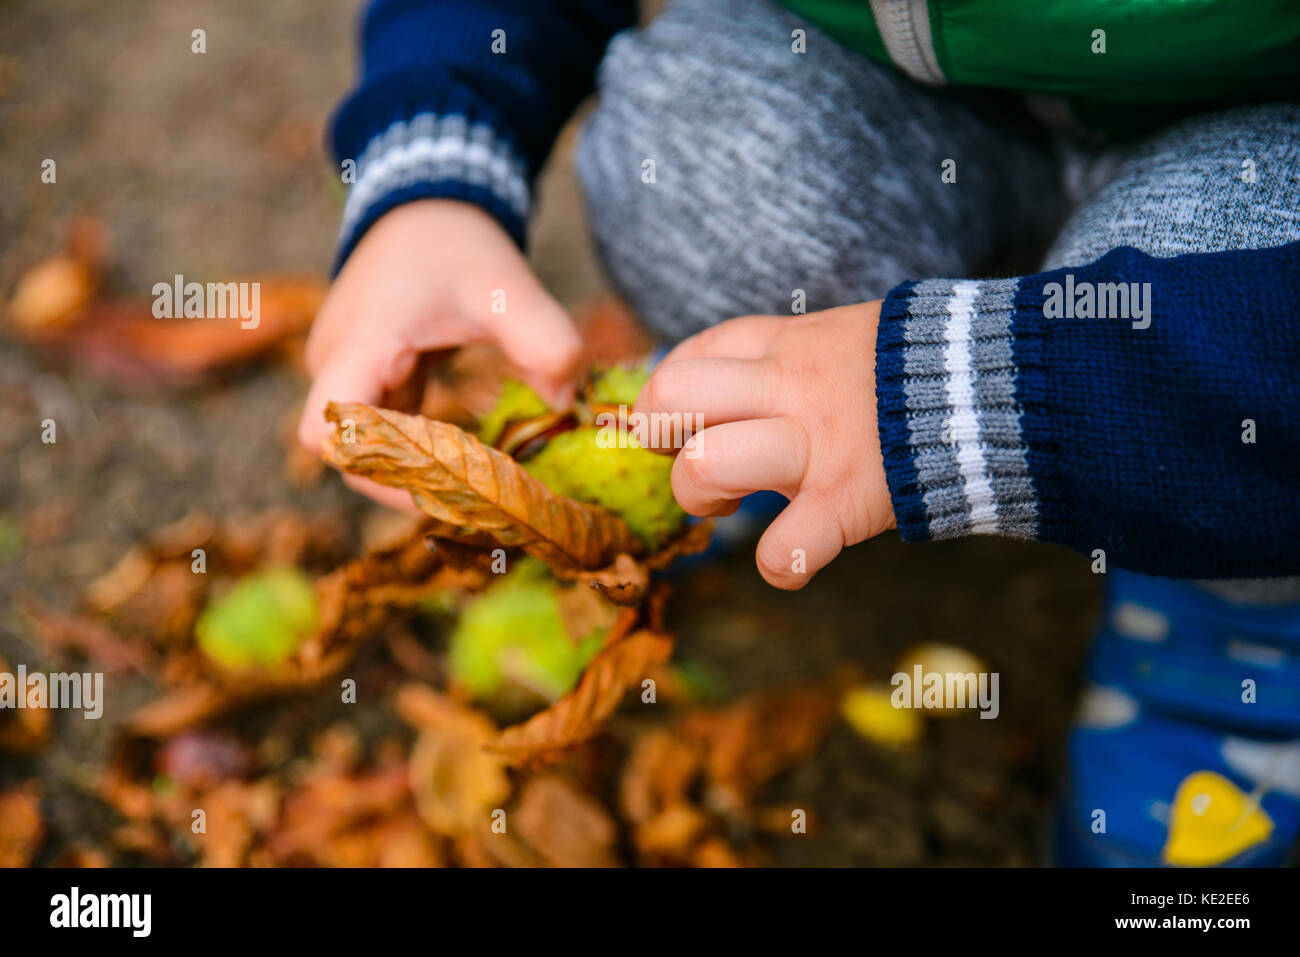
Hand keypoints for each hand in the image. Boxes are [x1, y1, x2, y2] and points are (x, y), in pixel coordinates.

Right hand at [297, 200, 580, 508]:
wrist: (428, 201)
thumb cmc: (458, 243)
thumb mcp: (507, 287)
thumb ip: (544, 341)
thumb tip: (565, 405)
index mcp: (360, 344)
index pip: (328, 432)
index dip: (376, 470)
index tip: (441, 484)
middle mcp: (338, 364)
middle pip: (350, 456)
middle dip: (411, 485)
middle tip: (480, 504)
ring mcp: (348, 373)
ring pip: (366, 448)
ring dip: (418, 472)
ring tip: (482, 489)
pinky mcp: (368, 378)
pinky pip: (384, 431)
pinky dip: (423, 451)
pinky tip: (472, 463)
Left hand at [635, 301, 894, 587]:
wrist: (1007, 383)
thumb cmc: (917, 372)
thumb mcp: (843, 338)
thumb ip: (786, 360)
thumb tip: (730, 388)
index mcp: (785, 345)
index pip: (689, 355)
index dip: (669, 393)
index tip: (687, 421)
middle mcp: (788, 387)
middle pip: (671, 395)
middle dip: (657, 435)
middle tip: (689, 456)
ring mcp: (816, 443)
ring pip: (704, 466)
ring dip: (700, 498)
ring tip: (730, 505)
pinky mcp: (848, 499)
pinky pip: (783, 551)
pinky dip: (782, 565)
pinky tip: (796, 555)